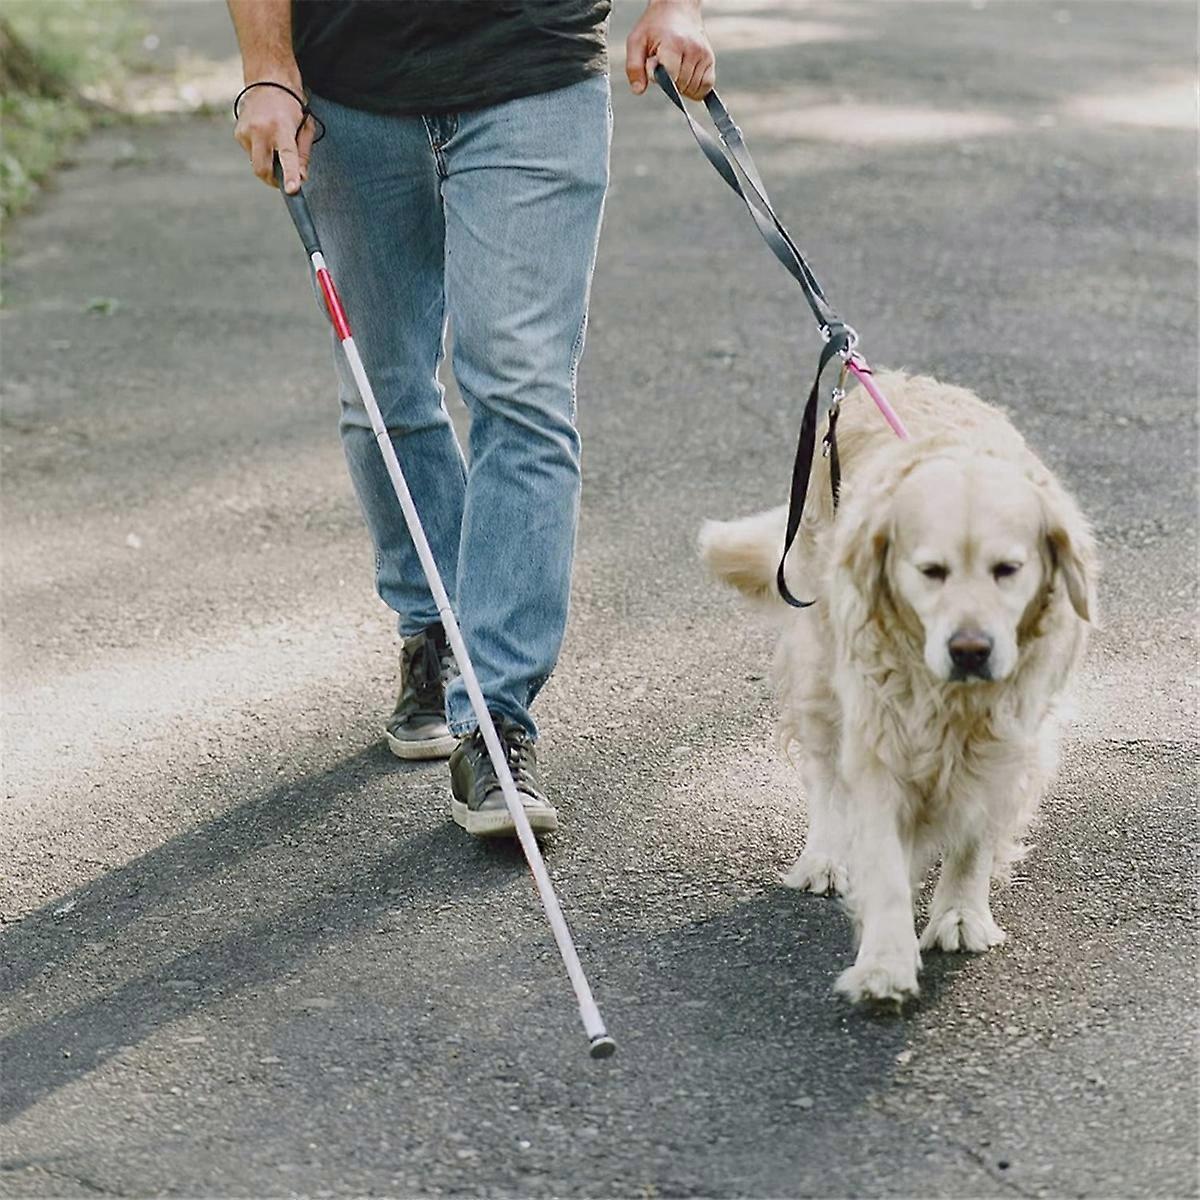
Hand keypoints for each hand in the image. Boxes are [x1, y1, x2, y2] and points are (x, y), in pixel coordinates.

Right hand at [233, 78, 314, 193]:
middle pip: (263, 170)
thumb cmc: (290, 107)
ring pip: (256, 164)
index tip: (292, 190)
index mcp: (281, 128)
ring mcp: (246, 132)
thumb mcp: (305, 128)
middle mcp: (261, 130)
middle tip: (283, 180)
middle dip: (273, 180)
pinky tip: (264, 137)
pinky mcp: (238, 133)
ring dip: (267, 163)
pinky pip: (251, 154)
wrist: (268, 82)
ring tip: (274, 144)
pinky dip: (260, 153)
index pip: (287, 157)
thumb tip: (301, 178)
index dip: (290, 175)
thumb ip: (303, 155)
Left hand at [626, 0, 714, 100]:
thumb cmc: (654, 27)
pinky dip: (695, 88)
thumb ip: (634, 67)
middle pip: (681, 86)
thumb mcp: (636, 42)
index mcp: (673, 44)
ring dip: (682, 86)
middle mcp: (693, 49)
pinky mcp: (710, 59)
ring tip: (675, 67)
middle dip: (670, 82)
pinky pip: (705, 87)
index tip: (654, 62)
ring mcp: (704, 54)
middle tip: (665, 63)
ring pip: (693, 89)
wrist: (676, 9)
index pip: (670, 78)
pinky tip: (686, 77)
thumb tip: (638, 90)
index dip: (659, 77)